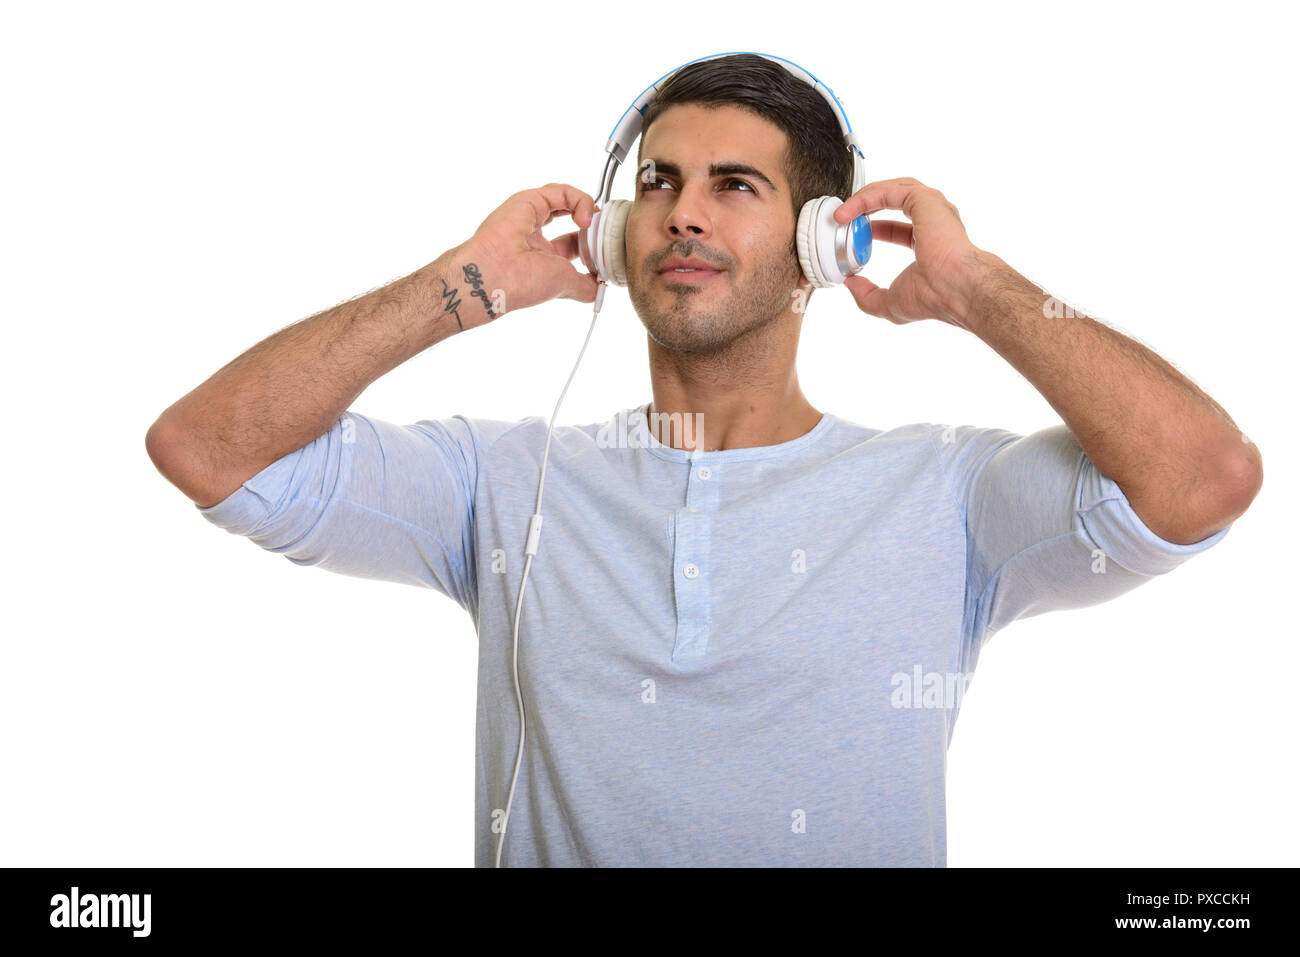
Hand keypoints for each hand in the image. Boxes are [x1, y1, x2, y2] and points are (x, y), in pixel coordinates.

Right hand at [452, 183, 600, 322]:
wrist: (497, 275)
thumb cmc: (522, 283)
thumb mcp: (565, 286)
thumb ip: (585, 286)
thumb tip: (601, 286)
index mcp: (541, 254)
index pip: (573, 242)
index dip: (590, 243)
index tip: (602, 251)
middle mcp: (535, 233)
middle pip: (571, 217)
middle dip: (591, 223)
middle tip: (602, 233)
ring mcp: (530, 214)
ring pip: (566, 199)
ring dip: (586, 209)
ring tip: (592, 224)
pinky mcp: (529, 199)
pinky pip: (562, 192)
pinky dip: (580, 201)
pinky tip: (584, 218)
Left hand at [833, 178, 991, 328]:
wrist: (955, 288)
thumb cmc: (935, 297)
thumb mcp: (890, 303)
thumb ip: (867, 296)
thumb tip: (850, 283)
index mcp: (931, 242)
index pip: (899, 227)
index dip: (874, 228)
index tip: (853, 234)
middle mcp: (935, 221)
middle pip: (896, 202)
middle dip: (867, 207)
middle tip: (844, 219)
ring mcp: (932, 208)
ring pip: (893, 189)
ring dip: (864, 198)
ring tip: (843, 213)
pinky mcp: (925, 200)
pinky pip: (890, 191)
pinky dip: (866, 198)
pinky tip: (849, 211)